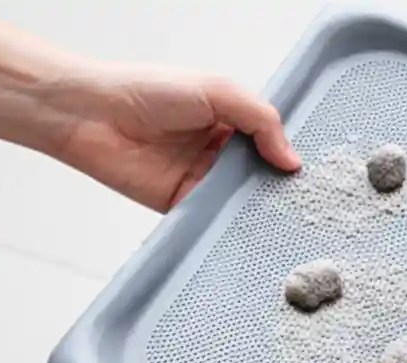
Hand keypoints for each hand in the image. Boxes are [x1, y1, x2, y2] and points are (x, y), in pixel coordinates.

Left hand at [55, 64, 302, 210]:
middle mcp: (218, 150)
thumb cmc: (146, 91)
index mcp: (230, 119)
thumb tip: (291, 160)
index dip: (290, 153)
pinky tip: (250, 228)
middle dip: (280, 186)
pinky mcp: (183, 205)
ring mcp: (202, 179)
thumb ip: (260, 120)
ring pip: (242, 199)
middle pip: (261, 173)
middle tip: (307, 200)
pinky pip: (214, 218)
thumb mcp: (217, 91)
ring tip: (286, 218)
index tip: (314, 171)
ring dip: (259, 207)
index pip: (271, 140)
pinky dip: (230, 224)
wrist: (92, 115)